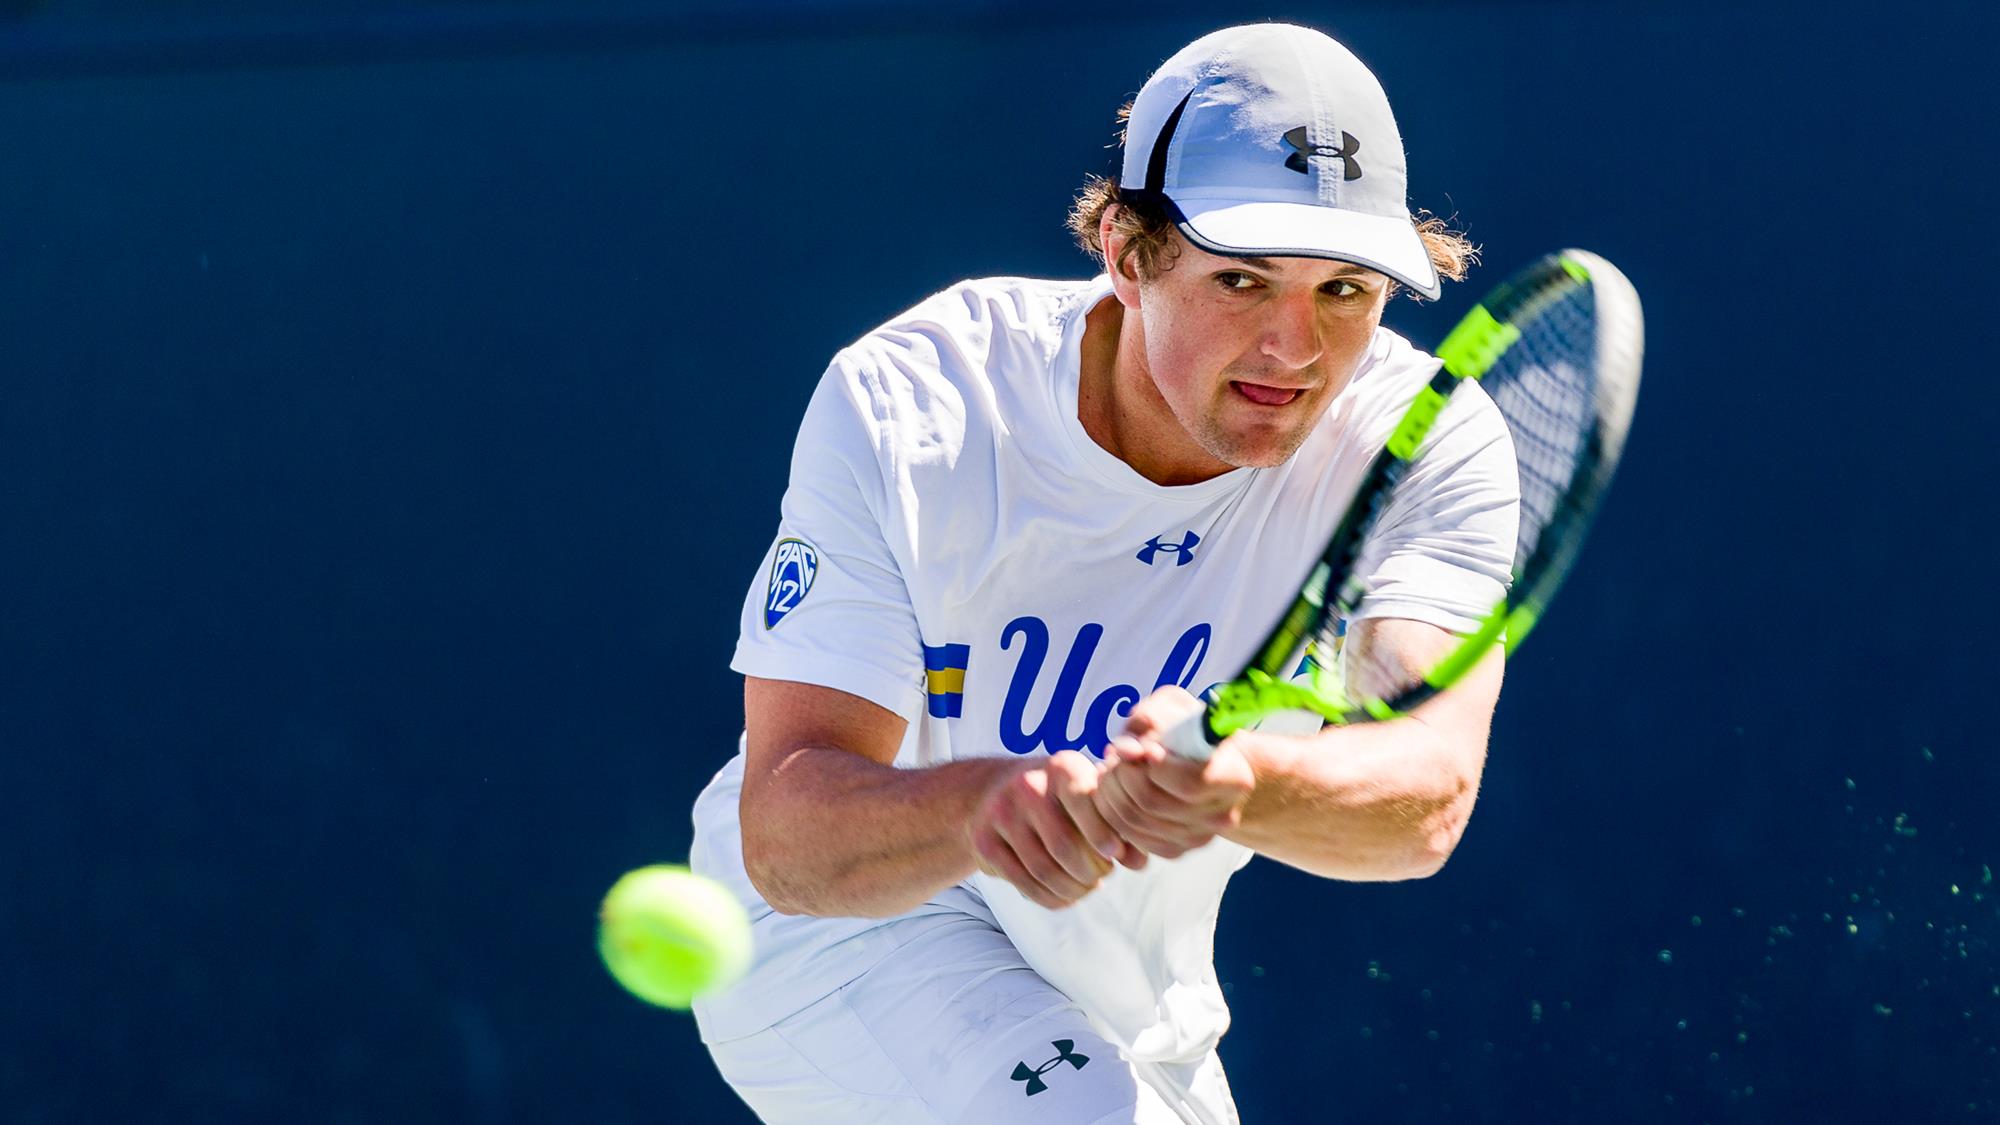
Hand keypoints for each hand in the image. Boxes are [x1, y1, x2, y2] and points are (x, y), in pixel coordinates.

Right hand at [967, 750, 1146, 909]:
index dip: (1103, 835)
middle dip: (1089, 873)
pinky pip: (1022, 881)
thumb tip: (1138, 862)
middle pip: (1064, 846)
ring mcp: (1001, 813)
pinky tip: (1065, 897)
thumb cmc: (1060, 797)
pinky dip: (1049, 897)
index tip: (1114, 855)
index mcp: (1062, 767)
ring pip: (1043, 869)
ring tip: (1085, 889)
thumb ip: (1118, 825)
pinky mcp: (984, 841)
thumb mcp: (1088, 796)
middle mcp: (1028, 785)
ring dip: (1071, 889)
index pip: (1085, 803)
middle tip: (1100, 879)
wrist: (996, 792)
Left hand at [1095, 687, 1256, 859]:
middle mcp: (1221, 815)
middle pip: (1152, 802)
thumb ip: (1150, 720)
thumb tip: (1128, 751)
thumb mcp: (1175, 707)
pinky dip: (1112, 811)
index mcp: (1234, 777)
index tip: (1143, 746)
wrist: (1203, 761)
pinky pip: (1130, 837)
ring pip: (1134, 821)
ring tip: (1112, 768)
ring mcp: (1198, 838)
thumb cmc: (1187, 728)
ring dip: (1110, 790)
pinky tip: (1115, 790)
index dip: (1155, 765)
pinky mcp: (1175, 849)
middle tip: (1115, 755)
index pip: (1189, 782)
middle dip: (1121, 774)